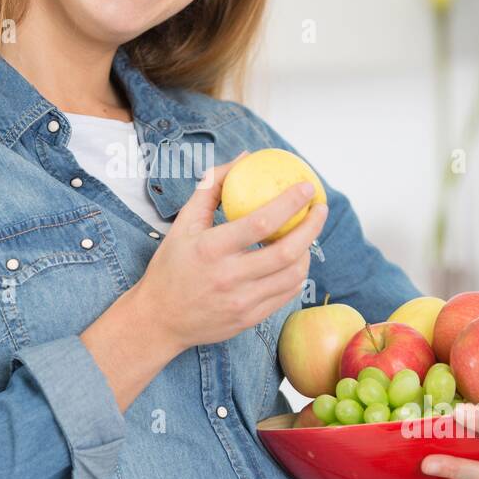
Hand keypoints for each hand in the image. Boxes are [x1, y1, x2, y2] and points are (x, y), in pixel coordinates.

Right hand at [134, 150, 327, 352]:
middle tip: (320, 209)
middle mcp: (228, 277)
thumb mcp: (183, 223)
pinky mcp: (248, 320)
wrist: (159, 319)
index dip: (290, 203)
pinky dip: (297, 275)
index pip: (261, 222)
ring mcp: (241, 302)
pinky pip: (286, 295)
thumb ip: (211, 187)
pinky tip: (295, 261)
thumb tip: (244, 159)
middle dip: (311, 227)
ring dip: (307, 251)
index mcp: (210, 248)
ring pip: (292, 276)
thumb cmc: (171, 266)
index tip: (306, 187)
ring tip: (306, 235)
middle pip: (286, 252)